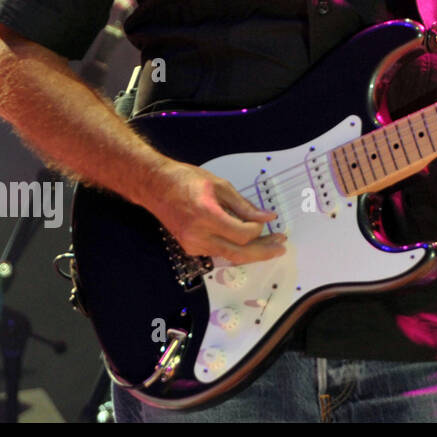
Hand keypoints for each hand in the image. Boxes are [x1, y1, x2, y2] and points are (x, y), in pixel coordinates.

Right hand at [147, 160, 285, 264]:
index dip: (259, 229)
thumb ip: (244, 205)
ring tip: (270, 245)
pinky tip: (248, 242)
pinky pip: (218, 252)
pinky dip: (235, 248)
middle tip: (281, 247)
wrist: (155, 187)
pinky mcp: (190, 247)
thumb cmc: (185, 181)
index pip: (242, 234)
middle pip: (239, 253)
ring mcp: (192, 244)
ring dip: (252, 252)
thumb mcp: (220, 186)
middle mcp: (198, 235)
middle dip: (263, 252)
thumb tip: (266, 216)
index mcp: (206, 216)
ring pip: (229, 256)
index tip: (266, 220)